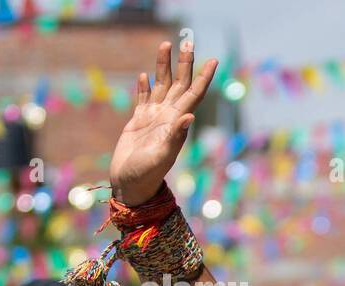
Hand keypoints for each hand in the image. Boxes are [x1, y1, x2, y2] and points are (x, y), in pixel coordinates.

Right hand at [110, 40, 217, 205]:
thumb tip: (189, 116)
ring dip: (164, 67)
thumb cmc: (146, 174)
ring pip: (161, 85)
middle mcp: (168, 117)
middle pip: (180, 84)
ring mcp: (153, 118)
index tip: (213, 60)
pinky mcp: (138, 122)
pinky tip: (145, 75)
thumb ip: (175, 136)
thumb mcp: (162, 155)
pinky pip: (143, 98)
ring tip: (165, 45)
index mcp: (177, 123)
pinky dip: (144, 86)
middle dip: (185, 64)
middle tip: (189, 43)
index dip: (203, 77)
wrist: (131, 184)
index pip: (194, 95)